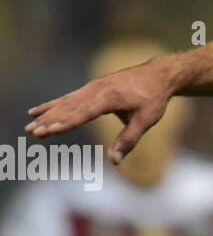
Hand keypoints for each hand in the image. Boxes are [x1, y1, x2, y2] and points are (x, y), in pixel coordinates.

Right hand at [26, 61, 173, 163]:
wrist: (160, 74)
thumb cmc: (154, 98)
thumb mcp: (147, 119)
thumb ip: (129, 139)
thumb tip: (115, 161)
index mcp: (111, 97)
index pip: (85, 112)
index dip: (67, 122)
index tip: (50, 130)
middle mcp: (98, 89)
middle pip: (70, 107)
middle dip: (51, 120)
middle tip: (32, 132)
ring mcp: (94, 86)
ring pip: (66, 102)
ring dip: (47, 114)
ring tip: (29, 126)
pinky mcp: (93, 86)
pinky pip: (69, 97)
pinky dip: (52, 104)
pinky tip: (36, 111)